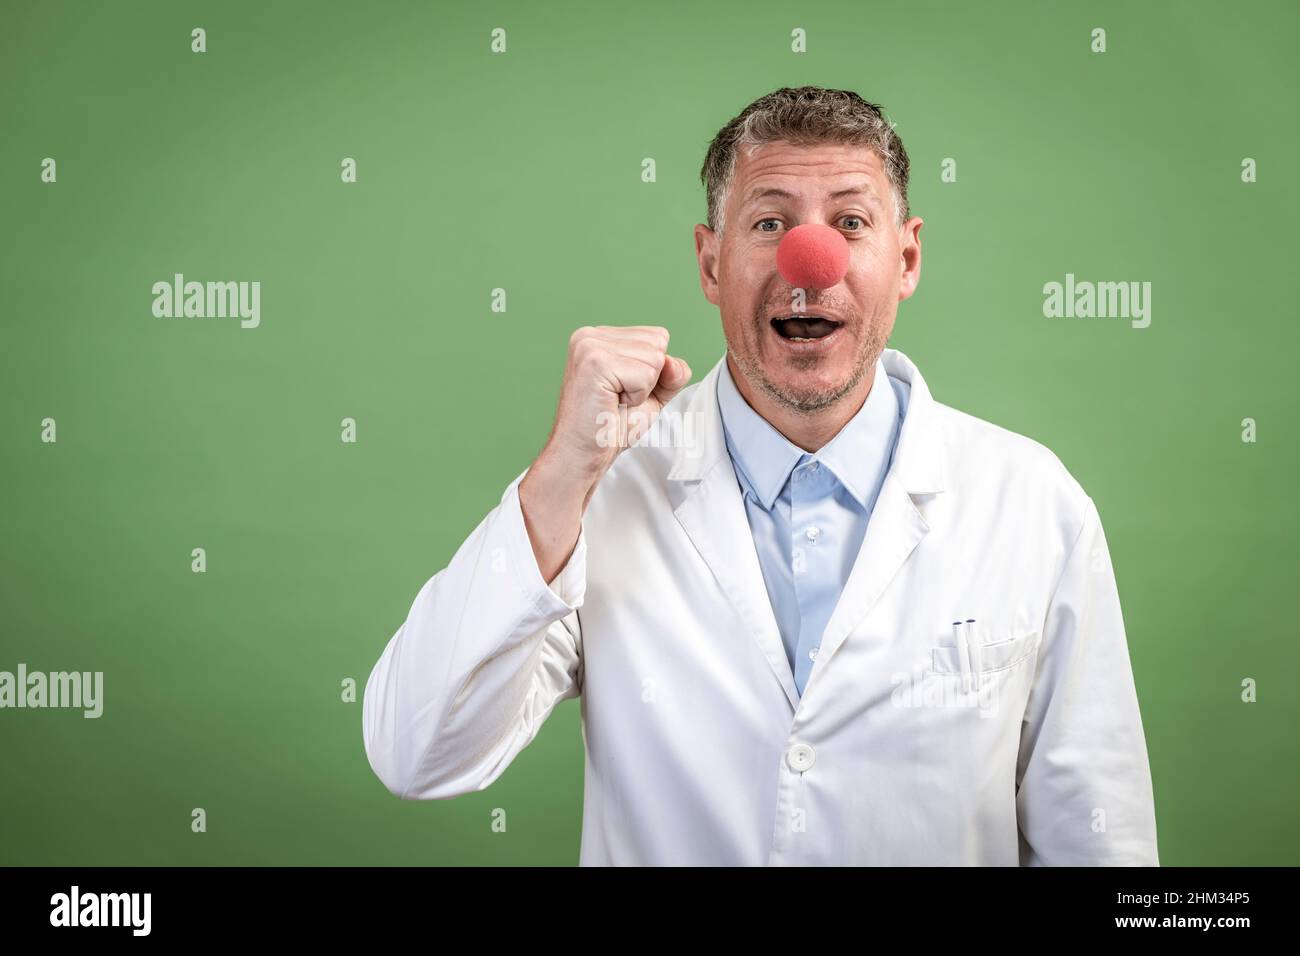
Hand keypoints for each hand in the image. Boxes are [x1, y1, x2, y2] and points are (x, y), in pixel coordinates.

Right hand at [519, 326, 691, 582]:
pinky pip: (649, 368)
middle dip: (652, 383)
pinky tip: (610, 413)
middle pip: (661, 343)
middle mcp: (588, 335)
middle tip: (618, 412)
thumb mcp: (644, 402)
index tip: (622, 405)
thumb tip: (678, 363)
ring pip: (657, 356)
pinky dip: (639, 398)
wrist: (575, 469)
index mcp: (597, 338)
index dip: (654, 378)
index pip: (659, 339)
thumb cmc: (605, 439)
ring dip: (644, 392)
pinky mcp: (593, 363)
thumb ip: (666, 375)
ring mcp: (589, 346)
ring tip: (613, 413)